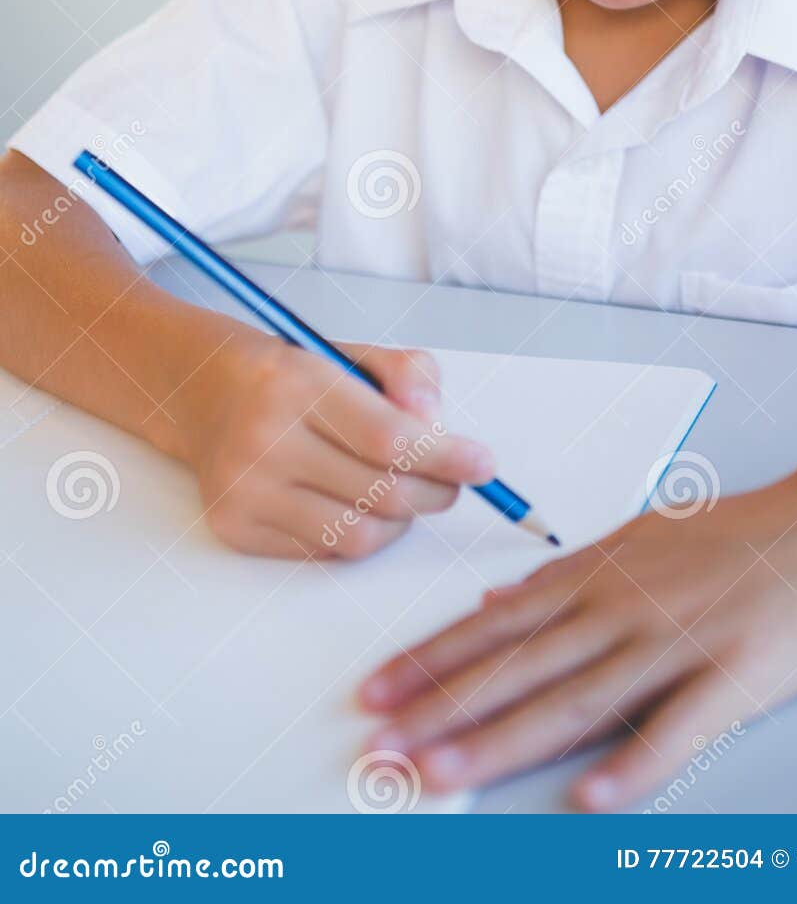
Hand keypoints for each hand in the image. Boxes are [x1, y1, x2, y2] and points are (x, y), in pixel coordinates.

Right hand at [180, 336, 495, 559]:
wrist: (204, 391)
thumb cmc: (296, 374)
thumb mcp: (355, 352)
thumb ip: (410, 375)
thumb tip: (437, 426)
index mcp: (297, 382)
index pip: (390, 438)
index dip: (447, 457)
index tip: (483, 465)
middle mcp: (264, 439)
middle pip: (383, 493)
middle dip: (437, 492)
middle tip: (452, 482)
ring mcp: (245, 490)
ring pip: (359, 536)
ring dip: (401, 521)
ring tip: (404, 493)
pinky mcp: (234, 528)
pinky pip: (325, 552)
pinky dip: (358, 533)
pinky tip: (356, 503)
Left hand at [357, 451, 796, 807]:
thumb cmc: (746, 533)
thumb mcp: (645, 538)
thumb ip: (572, 574)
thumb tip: (501, 597)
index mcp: (603, 572)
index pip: (499, 622)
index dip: (433, 659)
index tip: (376, 691)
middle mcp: (627, 604)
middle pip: (520, 665)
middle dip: (442, 707)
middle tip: (379, 744)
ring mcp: (680, 640)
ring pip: (576, 698)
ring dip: (502, 739)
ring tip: (441, 774)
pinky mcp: (739, 676)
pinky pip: (679, 730)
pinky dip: (635, 765)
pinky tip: (592, 799)